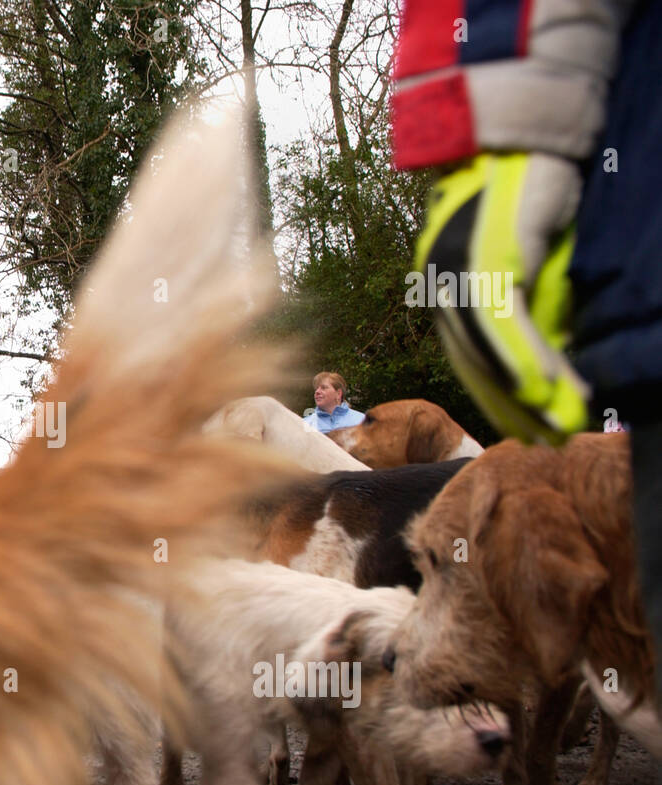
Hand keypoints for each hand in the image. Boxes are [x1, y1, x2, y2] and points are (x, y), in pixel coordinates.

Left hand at [414, 152, 588, 443]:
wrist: (522, 129)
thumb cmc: (533, 191)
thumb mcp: (535, 259)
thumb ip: (538, 306)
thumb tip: (551, 363)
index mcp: (448, 283)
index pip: (470, 353)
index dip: (499, 395)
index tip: (527, 428)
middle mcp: (444, 279)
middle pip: (475, 359)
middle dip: (512, 405)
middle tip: (545, 440)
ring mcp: (458, 268)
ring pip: (488, 347)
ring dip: (525, 392)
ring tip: (556, 425)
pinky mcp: (484, 255)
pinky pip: (501, 320)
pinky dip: (523, 358)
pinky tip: (541, 391)